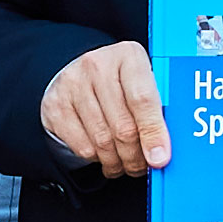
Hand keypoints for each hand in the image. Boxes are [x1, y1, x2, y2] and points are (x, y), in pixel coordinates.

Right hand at [41, 41, 169, 177]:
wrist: (81, 74)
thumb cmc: (121, 83)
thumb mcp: (145, 84)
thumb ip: (160, 110)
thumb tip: (167, 148)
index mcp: (128, 55)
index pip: (143, 99)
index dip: (153, 133)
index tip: (160, 158)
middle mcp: (97, 65)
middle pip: (123, 126)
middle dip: (136, 156)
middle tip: (143, 165)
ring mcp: (72, 84)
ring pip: (103, 142)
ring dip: (118, 161)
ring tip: (126, 163)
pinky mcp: (55, 105)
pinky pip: (83, 147)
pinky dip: (98, 158)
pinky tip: (105, 154)